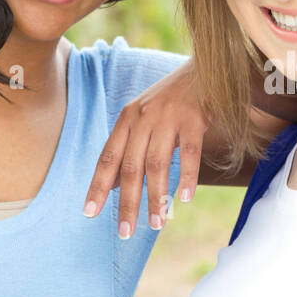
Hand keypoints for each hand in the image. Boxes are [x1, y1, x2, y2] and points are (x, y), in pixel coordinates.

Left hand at [83, 61, 205, 236]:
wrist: (207, 64)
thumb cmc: (175, 97)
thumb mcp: (146, 116)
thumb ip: (130, 146)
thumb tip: (112, 185)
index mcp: (128, 118)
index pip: (108, 157)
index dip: (97, 186)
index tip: (89, 213)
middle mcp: (143, 117)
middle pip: (130, 167)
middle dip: (126, 203)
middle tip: (125, 232)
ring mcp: (169, 117)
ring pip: (157, 164)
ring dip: (156, 197)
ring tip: (156, 224)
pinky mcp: (194, 117)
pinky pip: (188, 152)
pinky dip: (186, 177)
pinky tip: (185, 198)